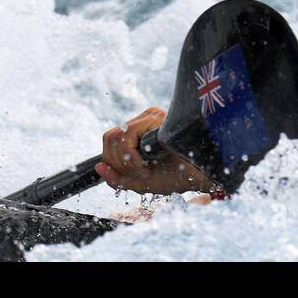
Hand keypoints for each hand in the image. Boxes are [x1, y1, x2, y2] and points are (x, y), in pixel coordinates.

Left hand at [96, 106, 217, 194]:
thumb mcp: (140, 182)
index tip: (133, 174)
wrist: (199, 174)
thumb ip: (117, 179)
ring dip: (126, 162)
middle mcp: (145, 119)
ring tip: (146, 169)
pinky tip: (148, 164)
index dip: (114, 162)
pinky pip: (126, 137)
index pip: (111, 139)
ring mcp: (151, 116)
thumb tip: (98, 167)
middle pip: (109, 138)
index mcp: (141, 129)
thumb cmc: (176, 176)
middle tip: (140, 172)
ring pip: (115, 138)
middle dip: (118, 163)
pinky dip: (131, 159)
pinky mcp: (156, 117)